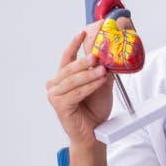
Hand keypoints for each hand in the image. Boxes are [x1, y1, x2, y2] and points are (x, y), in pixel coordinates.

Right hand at [46, 21, 113, 146]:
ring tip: (103, 71)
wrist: (95, 132)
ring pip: (73, 80)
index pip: (67, 57)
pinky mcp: (60, 106)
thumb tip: (110, 55)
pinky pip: (76, 93)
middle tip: (96, 55)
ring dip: (89, 75)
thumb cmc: (95, 110)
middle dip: (84, 61)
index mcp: (64, 77)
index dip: (74, 44)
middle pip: (69, 68)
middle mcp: (56, 85)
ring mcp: (55, 95)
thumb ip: (103, 71)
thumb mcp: (102, 85)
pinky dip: (89, 87)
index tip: (82, 33)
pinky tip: (99, 82)